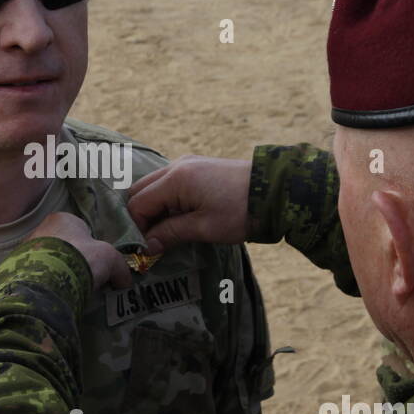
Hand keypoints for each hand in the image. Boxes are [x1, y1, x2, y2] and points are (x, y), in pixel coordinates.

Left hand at [28, 212, 132, 291]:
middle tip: (83, 278)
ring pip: (48, 260)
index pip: (80, 230)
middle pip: (63, 245)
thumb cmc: (81, 258)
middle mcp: (39, 228)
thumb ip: (120, 267)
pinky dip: (44, 283)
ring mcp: (24, 249)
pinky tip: (53, 294)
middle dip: (72, 260)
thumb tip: (125, 281)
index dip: (91, 247)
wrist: (47, 280)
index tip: (96, 265)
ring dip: (57, 272)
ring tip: (68, 289)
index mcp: (62, 218)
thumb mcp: (109, 258)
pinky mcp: (14, 268)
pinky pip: (35, 275)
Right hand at [128, 155, 250, 252]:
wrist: (276, 192)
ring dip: (154, 209)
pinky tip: (176, 218)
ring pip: (154, 186)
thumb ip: (171, 233)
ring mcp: (187, 164)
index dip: (137, 228)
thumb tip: (147, 247)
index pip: (138, 203)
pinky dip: (166, 200)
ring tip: (164, 232)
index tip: (145, 249)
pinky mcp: (198, 168)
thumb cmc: (240, 212)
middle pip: (140, 191)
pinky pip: (169, 183)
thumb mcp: (204, 227)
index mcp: (175, 179)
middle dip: (142, 217)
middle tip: (152, 241)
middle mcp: (176, 166)